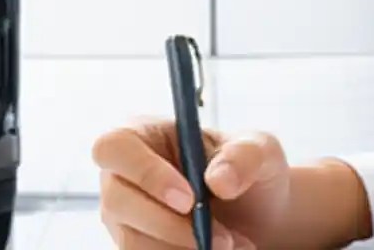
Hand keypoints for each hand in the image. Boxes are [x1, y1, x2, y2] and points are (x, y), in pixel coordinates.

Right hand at [93, 119, 291, 248]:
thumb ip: (244, 155)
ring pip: (131, 240)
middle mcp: (121, 174)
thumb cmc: (244, 169)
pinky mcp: (134, 244)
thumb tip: (219, 181)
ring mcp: (123, 214)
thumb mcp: (258, 150)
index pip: (114, 147)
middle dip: (171, 225)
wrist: (255, 214)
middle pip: (117, 201)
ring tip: (231, 245)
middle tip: (222, 237)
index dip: (144, 173)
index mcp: (141, 134)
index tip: (188, 199)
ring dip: (182, 248)